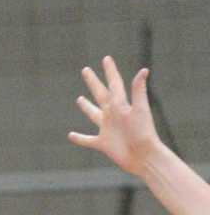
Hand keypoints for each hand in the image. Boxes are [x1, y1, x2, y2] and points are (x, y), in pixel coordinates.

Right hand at [70, 56, 164, 174]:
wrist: (143, 155)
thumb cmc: (144, 133)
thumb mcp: (140, 110)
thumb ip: (138, 91)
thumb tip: (143, 71)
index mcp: (120, 105)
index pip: (114, 84)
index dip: (110, 71)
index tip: (106, 59)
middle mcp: (113, 114)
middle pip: (100, 94)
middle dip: (93, 82)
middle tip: (86, 70)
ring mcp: (107, 128)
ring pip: (93, 114)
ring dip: (86, 107)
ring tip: (79, 98)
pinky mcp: (103, 143)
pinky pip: (88, 140)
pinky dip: (79, 138)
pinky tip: (70, 135)